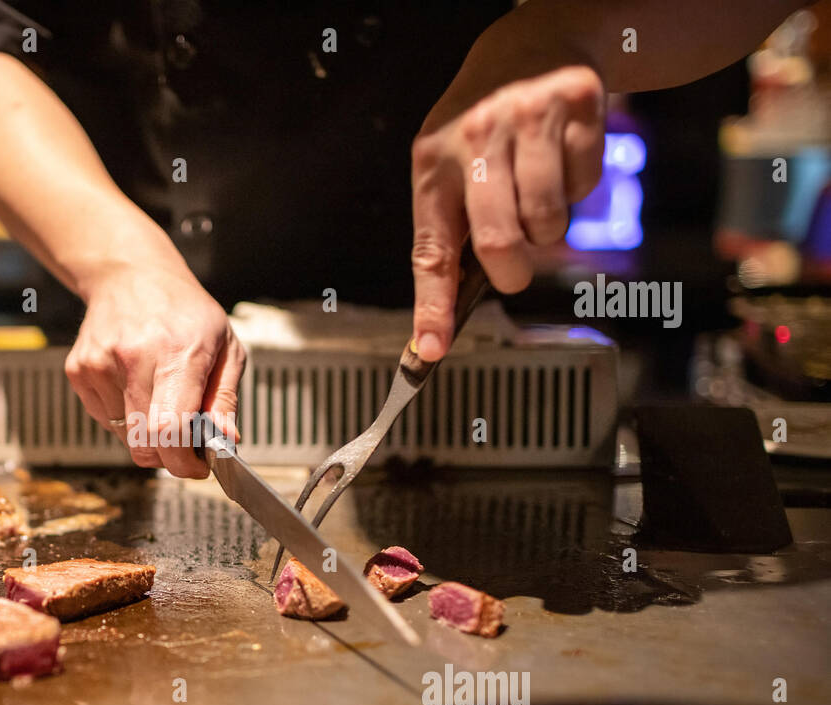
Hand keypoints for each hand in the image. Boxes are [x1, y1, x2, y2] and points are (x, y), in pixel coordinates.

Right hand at [64, 264, 244, 478]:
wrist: (130, 274)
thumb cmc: (183, 310)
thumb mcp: (225, 346)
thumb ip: (225, 399)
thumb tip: (225, 442)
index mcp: (177, 352)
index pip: (170, 429)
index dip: (183, 462)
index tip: (197, 466)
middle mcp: (133, 357)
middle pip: (144, 443)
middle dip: (167, 455)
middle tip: (184, 441)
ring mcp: (100, 364)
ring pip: (124, 436)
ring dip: (146, 431)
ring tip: (158, 393)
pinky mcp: (79, 370)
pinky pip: (105, 419)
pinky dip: (124, 415)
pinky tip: (134, 384)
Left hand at [411, 64, 604, 360]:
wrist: (535, 43)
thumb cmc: (484, 124)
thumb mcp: (448, 165)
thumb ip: (451, 228)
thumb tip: (451, 308)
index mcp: (432, 163)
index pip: (430, 250)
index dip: (433, 306)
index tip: (432, 350)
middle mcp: (475, 138)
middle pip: (498, 242)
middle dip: (512, 271)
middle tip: (514, 269)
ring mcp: (527, 119)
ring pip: (548, 220)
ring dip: (548, 228)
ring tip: (535, 194)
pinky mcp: (576, 106)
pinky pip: (584, 186)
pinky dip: (577, 189)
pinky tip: (561, 158)